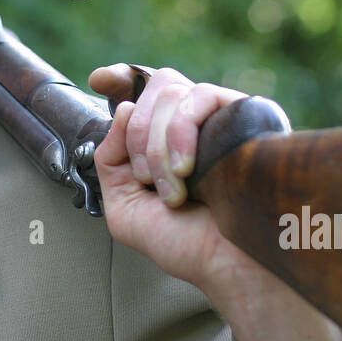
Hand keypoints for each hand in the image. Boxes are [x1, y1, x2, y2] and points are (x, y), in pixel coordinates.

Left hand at [88, 63, 341, 340]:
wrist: (228, 263)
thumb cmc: (185, 244)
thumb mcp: (124, 207)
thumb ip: (109, 159)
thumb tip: (121, 108)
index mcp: (165, 140)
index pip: (142, 90)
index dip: (120, 77)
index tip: (98, 81)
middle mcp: (194, 123)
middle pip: (153, 88)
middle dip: (136, 132)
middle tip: (146, 178)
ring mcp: (219, 117)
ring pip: (171, 91)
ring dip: (157, 145)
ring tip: (173, 189)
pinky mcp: (243, 114)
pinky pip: (200, 95)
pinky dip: (180, 132)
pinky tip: (187, 170)